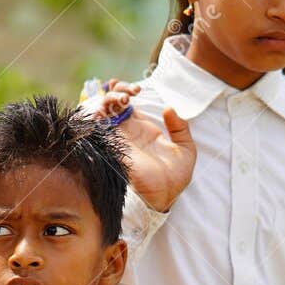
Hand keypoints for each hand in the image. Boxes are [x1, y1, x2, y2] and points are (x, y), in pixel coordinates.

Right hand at [87, 82, 194, 212]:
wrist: (164, 195)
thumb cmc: (175, 177)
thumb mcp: (186, 149)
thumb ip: (180, 128)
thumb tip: (169, 109)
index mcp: (144, 129)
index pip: (128, 104)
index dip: (127, 90)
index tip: (138, 89)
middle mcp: (128, 131)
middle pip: (112, 102)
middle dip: (118, 90)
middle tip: (132, 92)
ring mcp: (119, 137)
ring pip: (103, 110)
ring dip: (110, 98)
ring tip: (125, 98)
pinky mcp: (113, 144)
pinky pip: (98, 125)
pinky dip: (100, 112)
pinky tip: (116, 107)